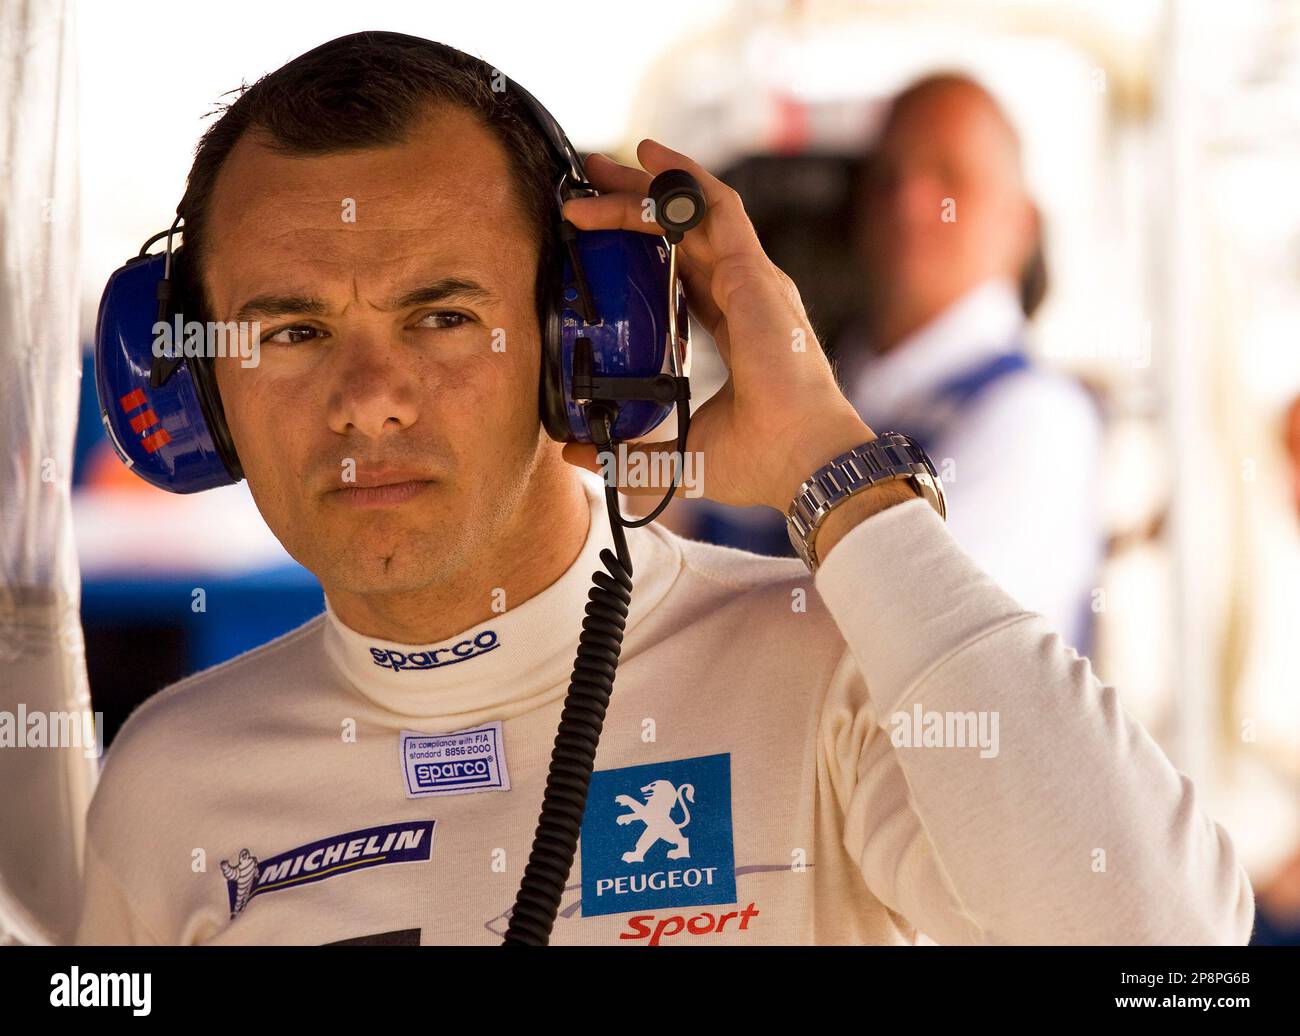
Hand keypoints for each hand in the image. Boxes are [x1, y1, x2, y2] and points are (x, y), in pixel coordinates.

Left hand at [558, 139, 878, 513]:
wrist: (802, 462)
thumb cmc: (762, 461)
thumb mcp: (676, 455)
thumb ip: (628, 450)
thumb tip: (575, 449)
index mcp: (736, 330)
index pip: (684, 274)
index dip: (645, 249)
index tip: (601, 237)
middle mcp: (747, 297)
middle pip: (685, 233)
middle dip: (636, 202)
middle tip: (589, 182)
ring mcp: (754, 283)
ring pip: (694, 213)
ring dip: (645, 186)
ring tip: (598, 167)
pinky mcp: (756, 275)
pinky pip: (718, 209)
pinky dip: (685, 179)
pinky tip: (651, 158)